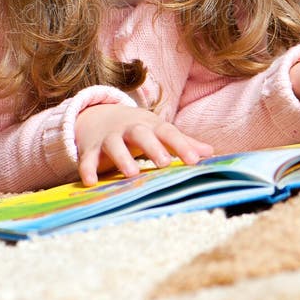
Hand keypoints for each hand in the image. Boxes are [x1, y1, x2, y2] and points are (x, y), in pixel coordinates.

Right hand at [75, 104, 213, 184]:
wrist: (98, 117)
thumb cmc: (138, 130)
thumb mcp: (158, 131)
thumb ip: (182, 142)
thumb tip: (210, 152)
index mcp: (150, 126)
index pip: (168, 132)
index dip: (182, 145)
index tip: (195, 160)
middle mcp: (130, 129)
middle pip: (141, 134)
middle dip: (152, 147)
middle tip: (164, 163)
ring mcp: (109, 138)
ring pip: (115, 144)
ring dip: (122, 157)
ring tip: (132, 173)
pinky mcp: (91, 149)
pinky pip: (88, 158)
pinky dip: (88, 169)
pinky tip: (91, 182)